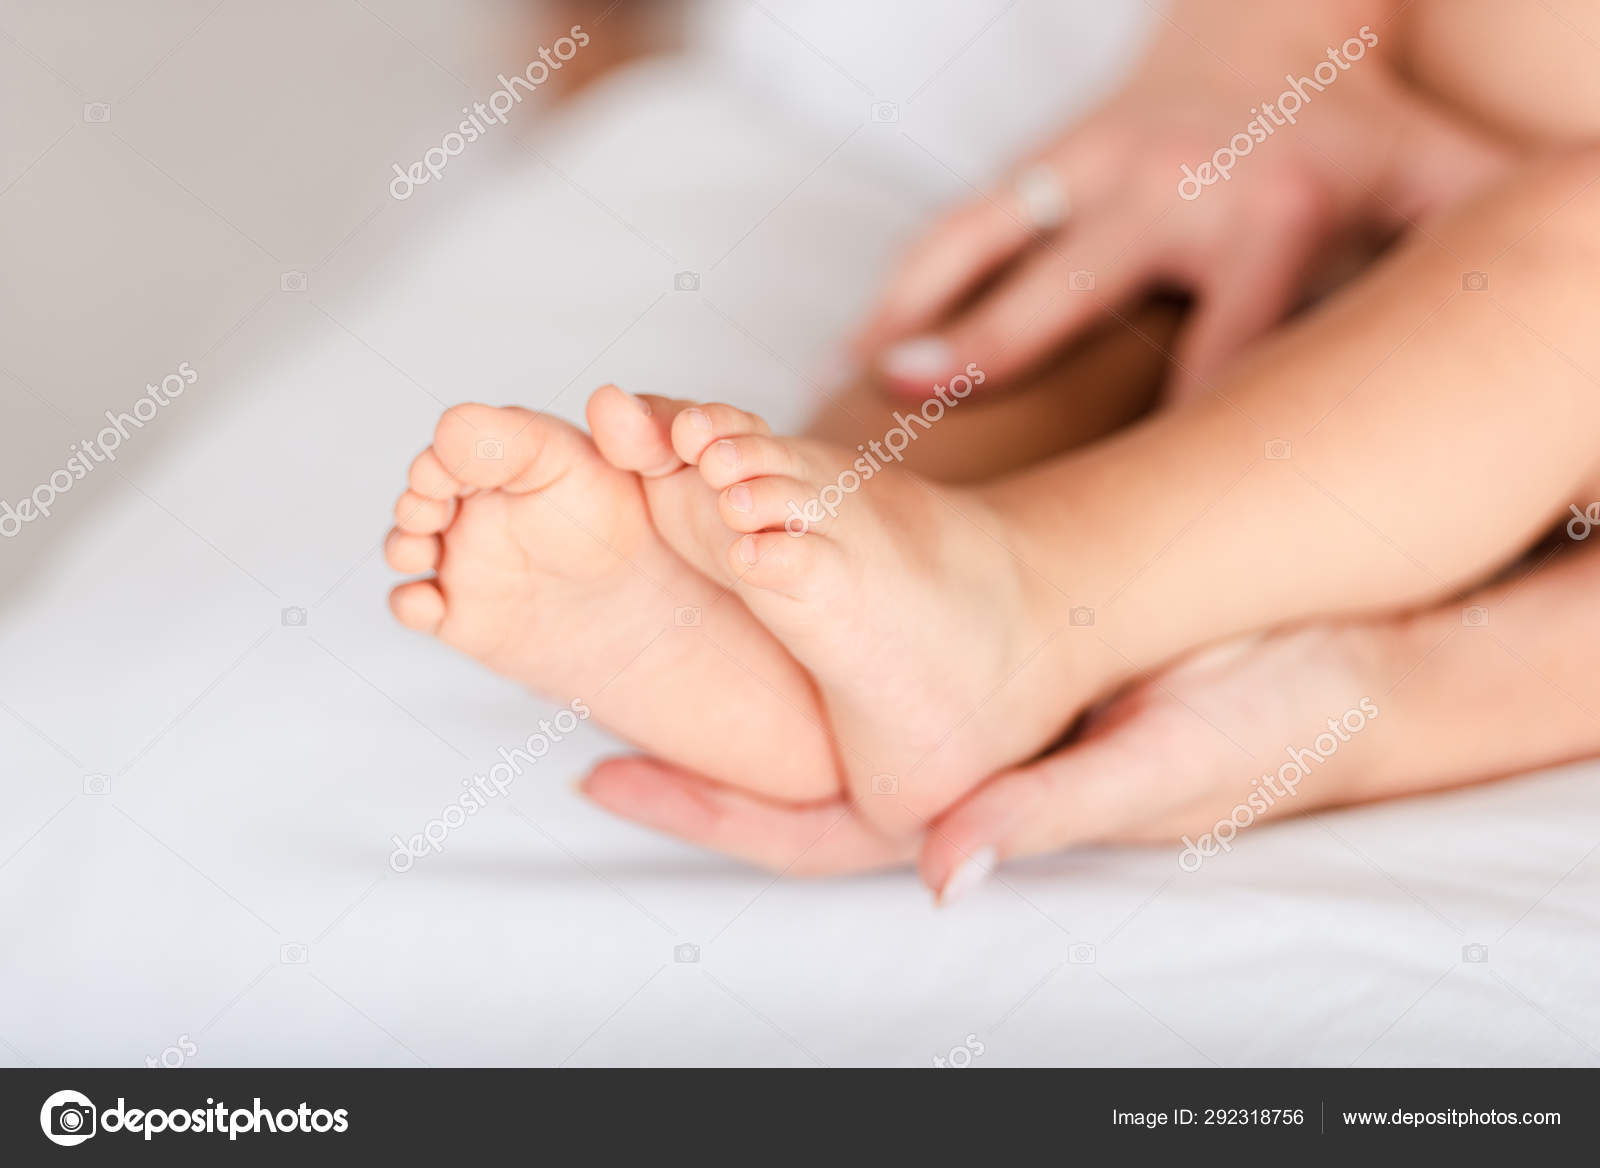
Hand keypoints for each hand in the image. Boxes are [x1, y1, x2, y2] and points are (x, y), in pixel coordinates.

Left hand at [579, 620, 1409, 889]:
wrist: (1339, 644)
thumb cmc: (1267, 721)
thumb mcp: (1160, 766)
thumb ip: (1049, 814)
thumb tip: (938, 874)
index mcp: (977, 811)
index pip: (813, 831)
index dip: (705, 812)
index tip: (600, 773)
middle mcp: (954, 759)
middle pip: (796, 755)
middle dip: (693, 727)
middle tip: (583, 676)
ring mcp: (968, 702)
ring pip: (826, 685)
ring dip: (741, 636)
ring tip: (649, 573)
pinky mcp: (990, 643)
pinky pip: (873, 626)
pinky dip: (809, 586)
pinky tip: (757, 531)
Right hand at [855, 20, 1507, 397]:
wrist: (1283, 22)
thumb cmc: (1368, 134)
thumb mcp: (1442, 188)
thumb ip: (1481, 274)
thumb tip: (1567, 370)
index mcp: (1279, 214)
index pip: (1227, 353)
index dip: (1182, 439)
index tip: (1134, 536)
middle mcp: (1177, 187)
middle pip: (1079, 285)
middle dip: (1005, 346)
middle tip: (928, 410)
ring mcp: (1102, 165)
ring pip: (1000, 243)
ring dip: (931, 309)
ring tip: (870, 379)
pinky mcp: (1052, 152)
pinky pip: (968, 214)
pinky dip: (913, 277)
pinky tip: (855, 343)